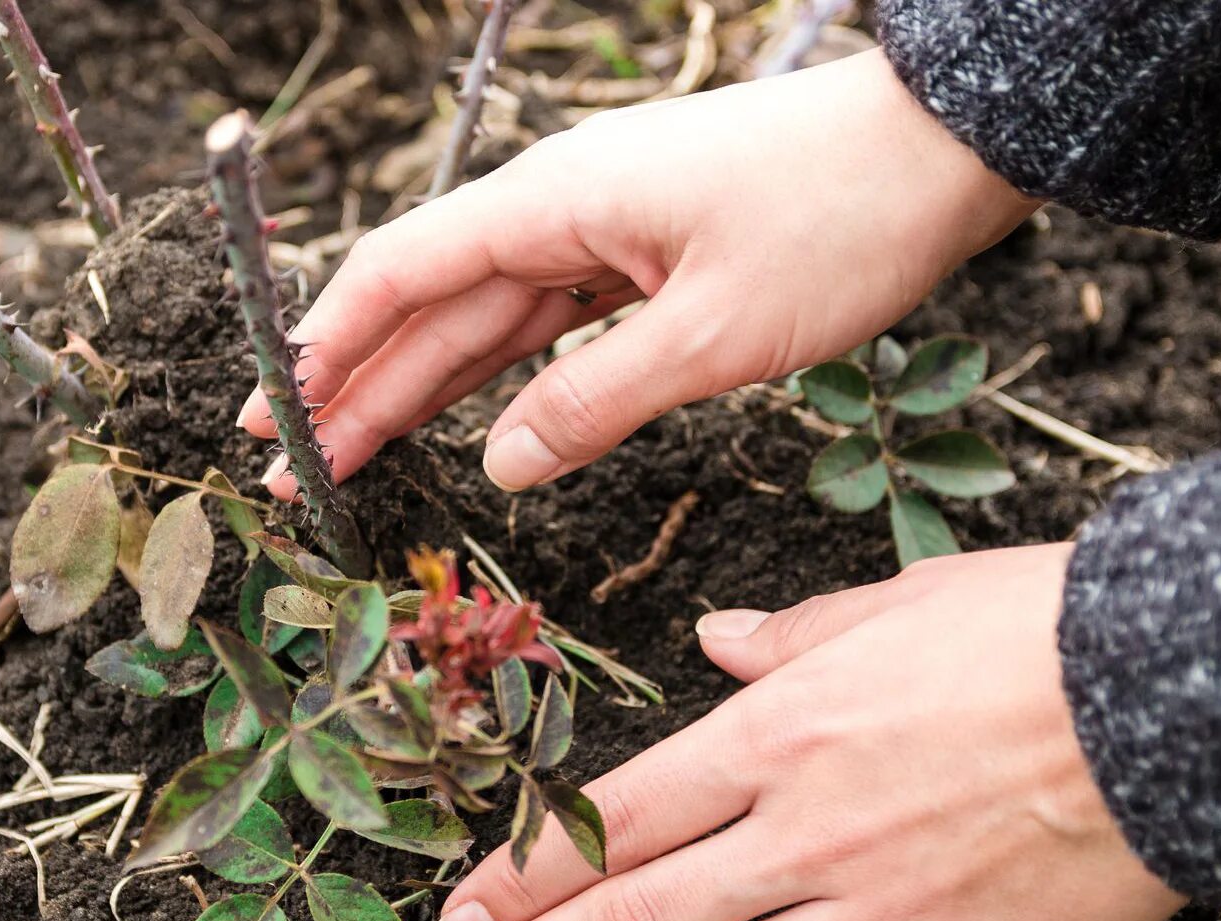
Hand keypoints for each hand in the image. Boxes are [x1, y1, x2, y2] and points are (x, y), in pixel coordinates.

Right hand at [240, 49, 1040, 497]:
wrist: (949, 150)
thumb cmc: (842, 222)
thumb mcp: (714, 335)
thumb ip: (593, 403)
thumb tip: (500, 464)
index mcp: (556, 201)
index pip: (403, 271)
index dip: (327, 344)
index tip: (271, 412)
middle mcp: (563, 206)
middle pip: (431, 304)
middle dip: (357, 387)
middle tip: (295, 470)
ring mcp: (605, 228)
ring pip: (487, 319)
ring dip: (420, 388)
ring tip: (353, 458)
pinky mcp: (649, 254)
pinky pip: (550, 322)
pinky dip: (505, 376)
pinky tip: (472, 424)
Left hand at [419, 545, 1185, 920]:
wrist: (1179, 691)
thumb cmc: (1032, 630)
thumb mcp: (890, 604)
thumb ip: (785, 639)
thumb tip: (712, 638)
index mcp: (776, 737)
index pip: (613, 821)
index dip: (524, 878)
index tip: (457, 919)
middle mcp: (806, 835)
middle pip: (637, 916)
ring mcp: (879, 912)